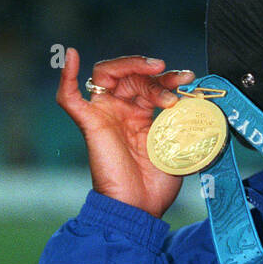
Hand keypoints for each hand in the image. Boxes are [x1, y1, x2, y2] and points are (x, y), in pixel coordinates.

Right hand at [56, 48, 195, 217]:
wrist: (140, 208)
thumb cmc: (156, 185)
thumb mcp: (177, 145)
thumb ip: (181, 121)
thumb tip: (194, 100)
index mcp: (139, 117)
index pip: (149, 84)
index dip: (168, 78)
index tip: (188, 78)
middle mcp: (120, 112)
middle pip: (131, 76)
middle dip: (156, 74)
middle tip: (177, 79)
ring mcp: (104, 116)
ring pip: (107, 74)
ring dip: (132, 66)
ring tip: (157, 70)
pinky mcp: (89, 124)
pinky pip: (69, 98)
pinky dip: (67, 76)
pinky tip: (72, 55)